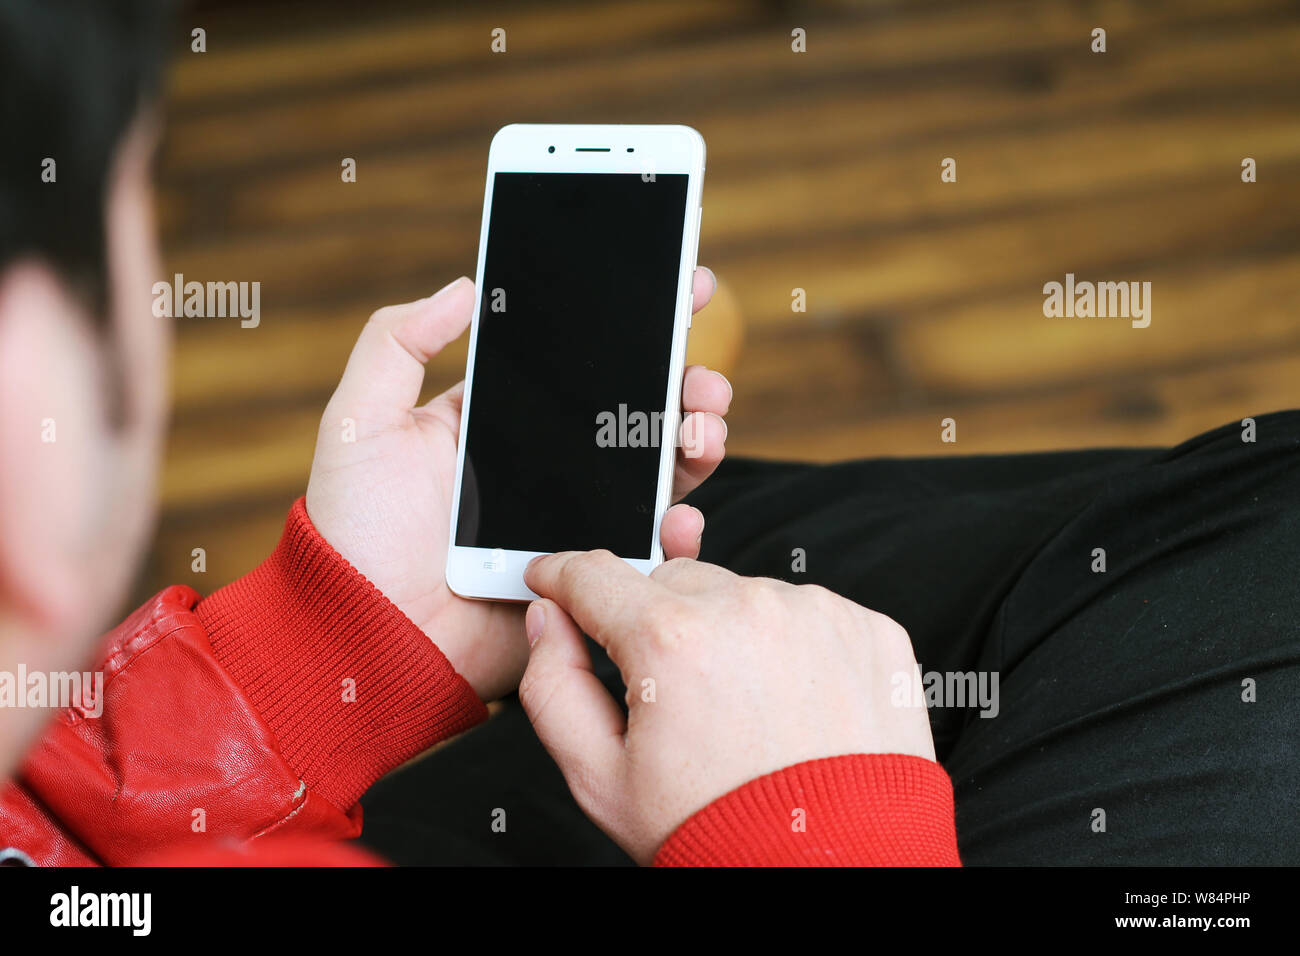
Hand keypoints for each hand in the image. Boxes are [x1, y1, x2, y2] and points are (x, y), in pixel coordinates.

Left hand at [305, 270, 730, 701]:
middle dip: (682, 385)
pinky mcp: (589, 577)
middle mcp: (548, 468)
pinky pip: (648, 550)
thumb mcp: (359, 423)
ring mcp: (574, 521)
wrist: (367, 635)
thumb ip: (396, 344)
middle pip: (633, 414)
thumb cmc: (350, 534)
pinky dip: (678, 532)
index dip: (633, 330)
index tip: (681, 292)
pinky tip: (680, 516)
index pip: (580, 365)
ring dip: (694, 441)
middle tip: (700, 376)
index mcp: (503, 423)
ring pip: (655, 473)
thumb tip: (464, 286)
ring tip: (702, 424)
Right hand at [517, 552, 935, 863]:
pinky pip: (806, 612)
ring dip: (727, 630)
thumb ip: (553, 684)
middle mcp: (747, 611)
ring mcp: (815, 614)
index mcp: (673, 642)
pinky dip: (789, 643)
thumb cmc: (722, 830)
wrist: (828, 871)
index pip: (594, 576)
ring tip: (740, 708)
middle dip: (654, 620)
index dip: (561, 576)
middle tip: (669, 688)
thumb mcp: (601, 778)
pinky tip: (787, 702)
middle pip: (671, 582)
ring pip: (743, 593)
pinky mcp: (867, 629)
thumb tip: (550, 623)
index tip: (556, 580)